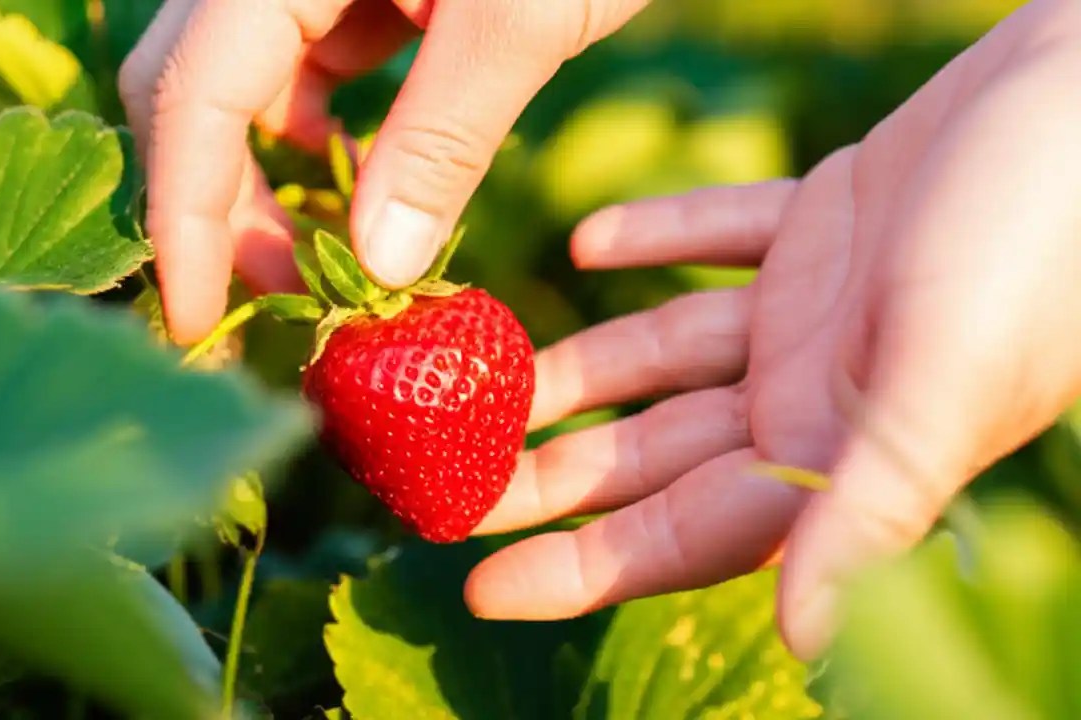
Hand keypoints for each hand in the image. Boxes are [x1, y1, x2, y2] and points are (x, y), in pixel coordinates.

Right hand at [119, 0, 650, 343]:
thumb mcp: (521, 17)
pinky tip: (360, 180)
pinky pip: (309, 64)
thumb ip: (441, 140)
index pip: (189, 99)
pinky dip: (322, 134)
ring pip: (247, 84)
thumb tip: (377, 268)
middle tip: (280, 300)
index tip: (194, 327)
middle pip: (194, 91)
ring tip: (325, 260)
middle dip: (220, 206)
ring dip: (270, 178)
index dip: (183, 224)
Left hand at [462, 0, 1080, 658]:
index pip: (683, 531)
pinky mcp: (831, 222)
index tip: (475, 583)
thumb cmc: (1042, 236)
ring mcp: (821, 307)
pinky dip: (658, 242)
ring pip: (668, 351)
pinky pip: (721, 239)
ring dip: (575, 364)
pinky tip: (586, 242)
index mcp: (840, 445)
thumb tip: (801, 637)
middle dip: (547, 472)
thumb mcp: (947, 378)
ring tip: (476, 371)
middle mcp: (821, 389)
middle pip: (652, 451)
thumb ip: (869, 506)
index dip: (581, 567)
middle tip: (438, 483)